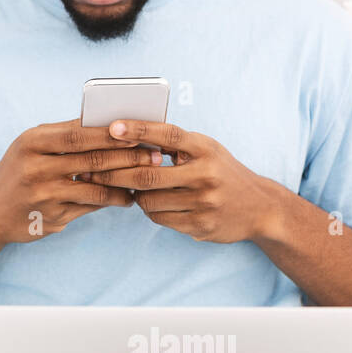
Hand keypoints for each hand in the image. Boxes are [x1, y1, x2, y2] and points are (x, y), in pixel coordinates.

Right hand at [0, 117, 158, 247]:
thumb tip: (109, 123)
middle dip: (129, 157)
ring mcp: (44, 195)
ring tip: (148, 178)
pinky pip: (90, 207)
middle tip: (156, 155)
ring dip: (127, 182)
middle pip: (93, 159)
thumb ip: (64, 135)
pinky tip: (127, 197)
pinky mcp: (52, 218)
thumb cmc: (17, 172)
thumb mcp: (30, 146)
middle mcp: (36, 167)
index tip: (139, 130)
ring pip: (97, 186)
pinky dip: (112, 201)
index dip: (112, 132)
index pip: (79, 133)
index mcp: (32, 142)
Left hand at [81, 119, 280, 243]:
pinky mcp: (201, 225)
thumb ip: (174, 144)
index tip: (111, 127)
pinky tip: (149, 203)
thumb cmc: (222, 171)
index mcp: (206, 148)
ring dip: (132, 195)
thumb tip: (126, 134)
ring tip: (125, 188)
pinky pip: (159, 219)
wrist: (261, 208)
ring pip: (149, 201)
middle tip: (91, 171)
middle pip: (148, 175)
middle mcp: (206, 174)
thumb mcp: (206, 150)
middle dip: (114, 174)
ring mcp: (204, 202)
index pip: (167, 134)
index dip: (138, 129)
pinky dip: (148, 210)